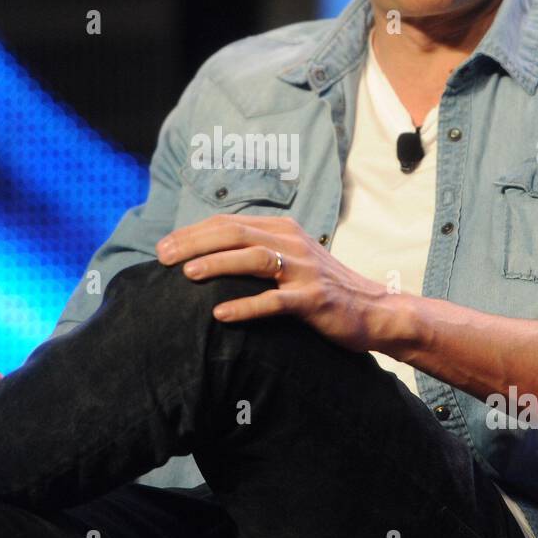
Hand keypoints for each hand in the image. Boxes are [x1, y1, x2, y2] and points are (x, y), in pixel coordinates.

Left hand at [154, 214, 405, 354]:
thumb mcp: (292, 260)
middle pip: (236, 233)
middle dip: (195, 242)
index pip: (230, 222)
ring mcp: (304, 271)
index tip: (163, 246)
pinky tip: (221, 315)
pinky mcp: (313, 300)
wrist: (375, 310)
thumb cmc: (325, 288)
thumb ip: (259, 252)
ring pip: (254, 259)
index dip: (193, 232)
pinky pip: (274, 302)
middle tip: (162, 257)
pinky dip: (246, 306)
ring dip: (217, 264)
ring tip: (187, 274)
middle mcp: (293, 243)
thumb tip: (209, 255)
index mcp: (284, 230)